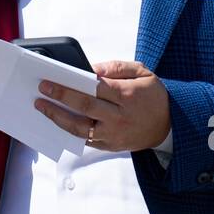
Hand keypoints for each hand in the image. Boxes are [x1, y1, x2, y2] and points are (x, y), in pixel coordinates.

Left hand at [33, 60, 170, 152]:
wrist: (171, 125)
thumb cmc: (153, 95)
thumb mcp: (142, 73)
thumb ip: (116, 68)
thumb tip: (90, 69)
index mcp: (127, 96)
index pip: (95, 88)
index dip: (72, 84)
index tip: (53, 79)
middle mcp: (119, 117)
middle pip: (85, 107)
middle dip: (61, 98)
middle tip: (42, 90)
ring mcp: (114, 134)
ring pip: (81, 128)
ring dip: (59, 118)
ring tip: (43, 107)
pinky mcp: (111, 146)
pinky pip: (86, 141)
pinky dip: (69, 132)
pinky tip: (57, 121)